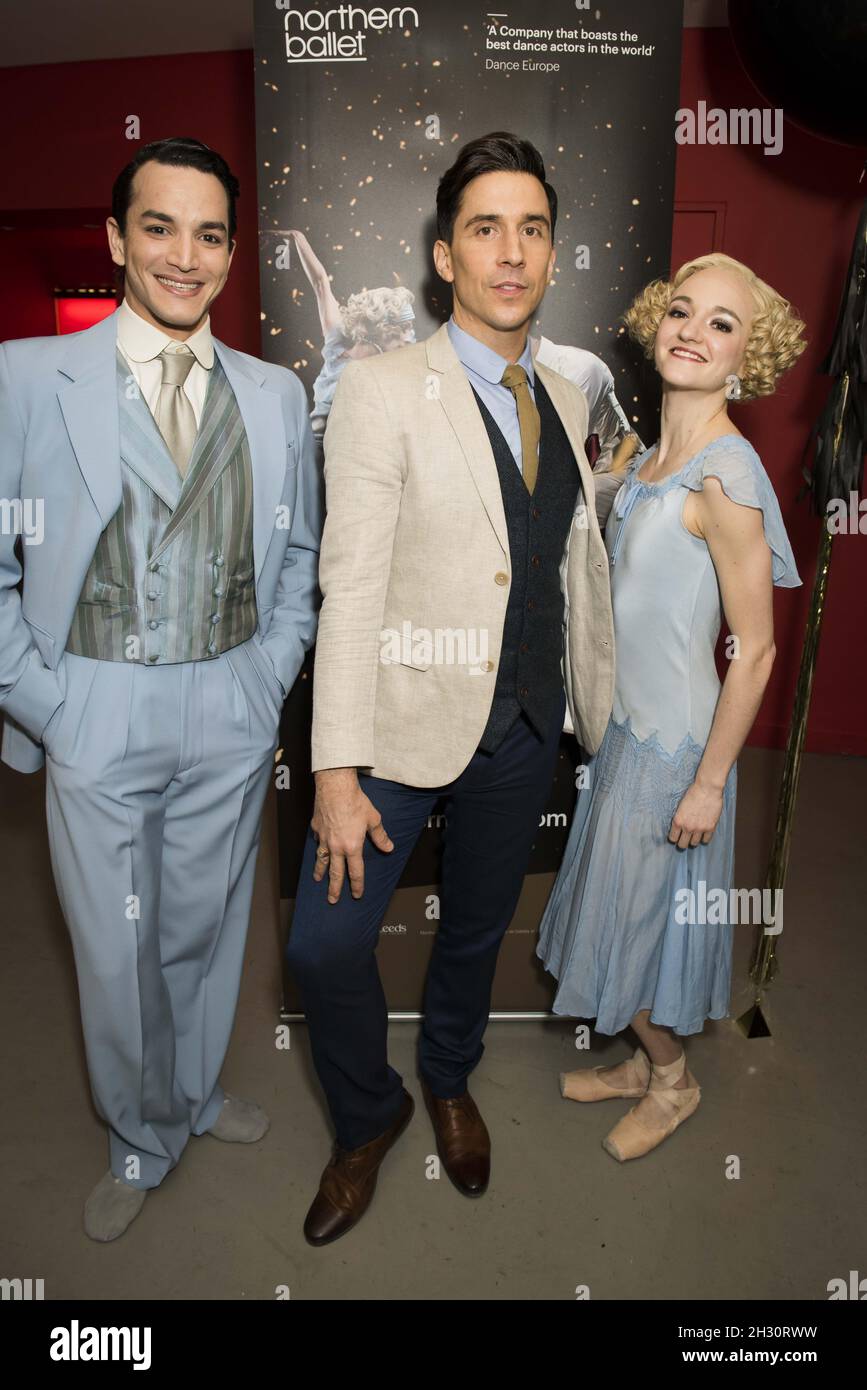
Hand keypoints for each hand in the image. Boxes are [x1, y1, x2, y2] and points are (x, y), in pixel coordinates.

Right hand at [311, 769, 393, 902]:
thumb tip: (389, 847)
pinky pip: (317, 842)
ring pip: (322, 860)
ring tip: (318, 880)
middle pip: (335, 873)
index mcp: (352, 846)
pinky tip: (318, 849)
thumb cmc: (355, 801)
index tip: (357, 894)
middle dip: (334, 888)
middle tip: (333, 900)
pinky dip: (318, 847)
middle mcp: (336, 846)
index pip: (356, 872)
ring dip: (320, 872)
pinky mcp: (316, 829)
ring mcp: (324, 838)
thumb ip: (380, 836)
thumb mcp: (373, 819)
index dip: (357, 885)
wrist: (335, 787)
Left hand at [668, 779, 723, 848]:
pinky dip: (704, 838)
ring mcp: (699, 829)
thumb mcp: (680, 806)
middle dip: (682, 842)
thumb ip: (679, 818)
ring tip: (694, 835)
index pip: (672, 838)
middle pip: (682, 844)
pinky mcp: (710, 828)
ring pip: (694, 843)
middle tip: (684, 838)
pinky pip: (706, 840)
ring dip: (693, 840)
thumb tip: (678, 827)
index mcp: (678, 821)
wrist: (707, 789)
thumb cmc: (693, 793)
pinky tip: (703, 834)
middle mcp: (687, 827)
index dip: (674, 838)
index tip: (676, 836)